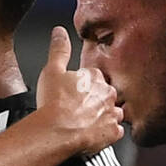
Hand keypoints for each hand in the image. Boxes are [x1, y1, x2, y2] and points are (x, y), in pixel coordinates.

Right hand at [34, 26, 122, 156]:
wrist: (56, 132)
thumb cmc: (53, 104)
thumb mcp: (51, 70)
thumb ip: (59, 49)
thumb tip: (60, 32)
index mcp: (95, 77)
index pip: (94, 77)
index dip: (82, 86)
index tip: (73, 93)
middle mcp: (108, 93)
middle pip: (105, 94)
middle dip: (95, 100)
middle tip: (78, 109)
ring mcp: (112, 113)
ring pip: (113, 112)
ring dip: (103, 116)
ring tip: (86, 123)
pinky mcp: (113, 133)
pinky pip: (115, 132)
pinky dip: (106, 133)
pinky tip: (93, 134)